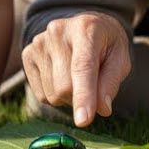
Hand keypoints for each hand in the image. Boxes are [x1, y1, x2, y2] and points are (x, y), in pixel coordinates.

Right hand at [22, 12, 130, 127]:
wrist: (86, 27)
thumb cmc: (106, 46)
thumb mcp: (121, 60)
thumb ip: (111, 82)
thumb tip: (101, 109)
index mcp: (86, 28)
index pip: (82, 67)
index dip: (83, 96)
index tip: (84, 121)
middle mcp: (58, 31)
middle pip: (64, 87)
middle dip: (80, 98)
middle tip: (92, 86)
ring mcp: (39, 42)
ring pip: (52, 94)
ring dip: (68, 98)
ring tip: (77, 77)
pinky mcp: (28, 54)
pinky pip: (41, 95)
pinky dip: (55, 95)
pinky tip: (62, 76)